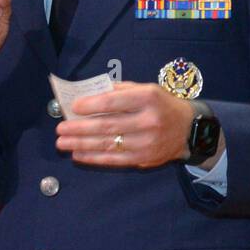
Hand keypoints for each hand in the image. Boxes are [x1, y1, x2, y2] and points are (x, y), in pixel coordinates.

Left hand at [54, 81, 193, 167]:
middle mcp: (148, 121)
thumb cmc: (160, 105)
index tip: (73, 107)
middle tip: (60, 129)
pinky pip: (114, 159)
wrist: (189, 129)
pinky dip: (93, 157)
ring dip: (81, 144)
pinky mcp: (144, 159)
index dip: (92, 105)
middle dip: (80, 128)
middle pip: (108, 126)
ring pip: (108, 145)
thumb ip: (118, 90)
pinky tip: (78, 153)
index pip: (115, 101)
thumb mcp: (145, 90)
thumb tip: (87, 94)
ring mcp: (147, 143)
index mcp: (148, 99)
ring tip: (62, 143)